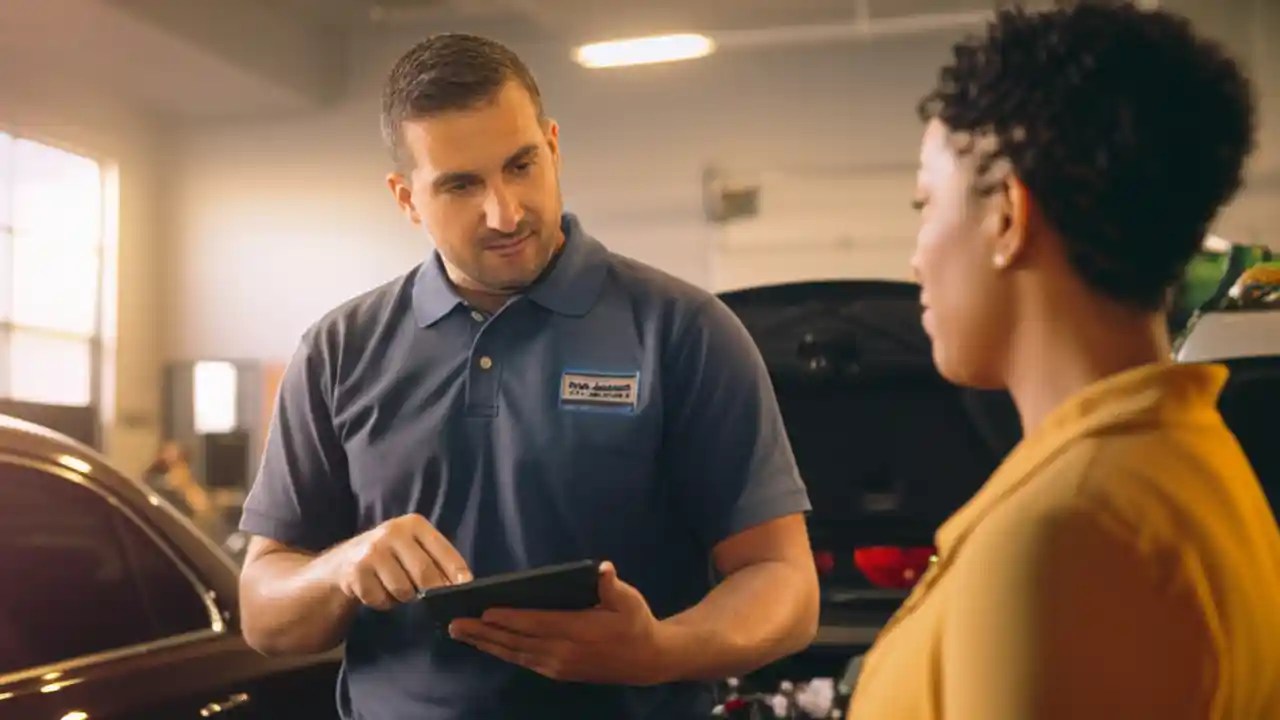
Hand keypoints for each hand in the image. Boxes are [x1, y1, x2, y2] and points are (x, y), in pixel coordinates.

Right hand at [333, 513, 471, 610]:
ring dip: (403, 598)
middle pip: (424, 573)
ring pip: (403, 590)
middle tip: (430, 598)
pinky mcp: (356, 572)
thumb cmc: (391, 556)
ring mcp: (372, 551)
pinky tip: (377, 589)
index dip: (457, 573)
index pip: (443, 551)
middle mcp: (393, 532)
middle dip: (431, 592)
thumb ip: (438, 561)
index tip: (466, 589)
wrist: (343, 563)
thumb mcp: (415, 548)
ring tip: (396, 588)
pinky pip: (381, 600)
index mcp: (414, 524)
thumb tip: (465, 584)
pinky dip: (383, 602)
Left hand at [448, 562, 671, 684]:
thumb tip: (603, 569)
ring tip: (461, 634)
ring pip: (515, 654)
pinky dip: (502, 652)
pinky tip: (487, 644)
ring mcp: (558, 665)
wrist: (647, 661)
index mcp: (577, 631)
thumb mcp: (630, 601)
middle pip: (516, 641)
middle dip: (484, 632)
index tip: (484, 611)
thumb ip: (612, 587)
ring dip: (486, 644)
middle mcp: (562, 652)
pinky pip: (523, 661)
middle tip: (455, 624)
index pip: (536, 624)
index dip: (509, 618)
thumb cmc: (636, 624)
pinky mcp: (557, 672)